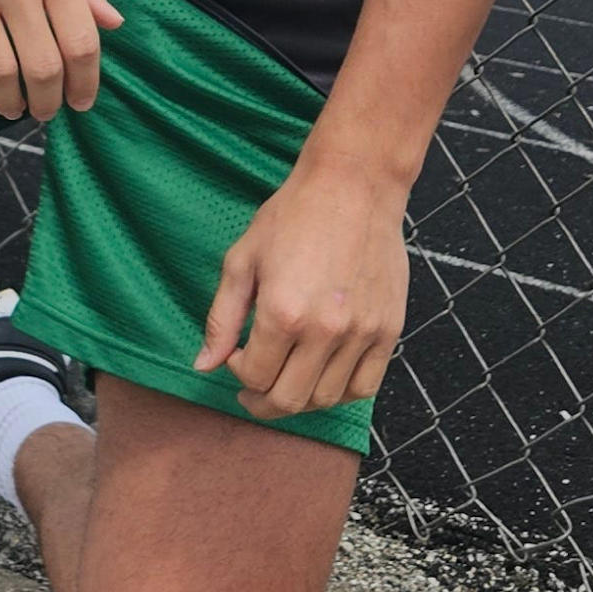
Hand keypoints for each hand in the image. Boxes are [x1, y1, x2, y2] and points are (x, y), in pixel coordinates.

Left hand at [193, 160, 409, 418]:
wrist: (354, 188)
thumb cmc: (292, 218)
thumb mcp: (242, 261)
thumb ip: (221, 318)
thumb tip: (203, 366)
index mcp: (282, 313)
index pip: (254, 377)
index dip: (237, 374)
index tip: (236, 354)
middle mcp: (325, 331)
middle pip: (289, 400)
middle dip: (261, 402)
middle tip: (252, 389)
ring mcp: (362, 334)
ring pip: (326, 399)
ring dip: (299, 399)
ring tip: (286, 378)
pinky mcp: (389, 330)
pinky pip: (364, 386)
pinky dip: (339, 392)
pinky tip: (321, 375)